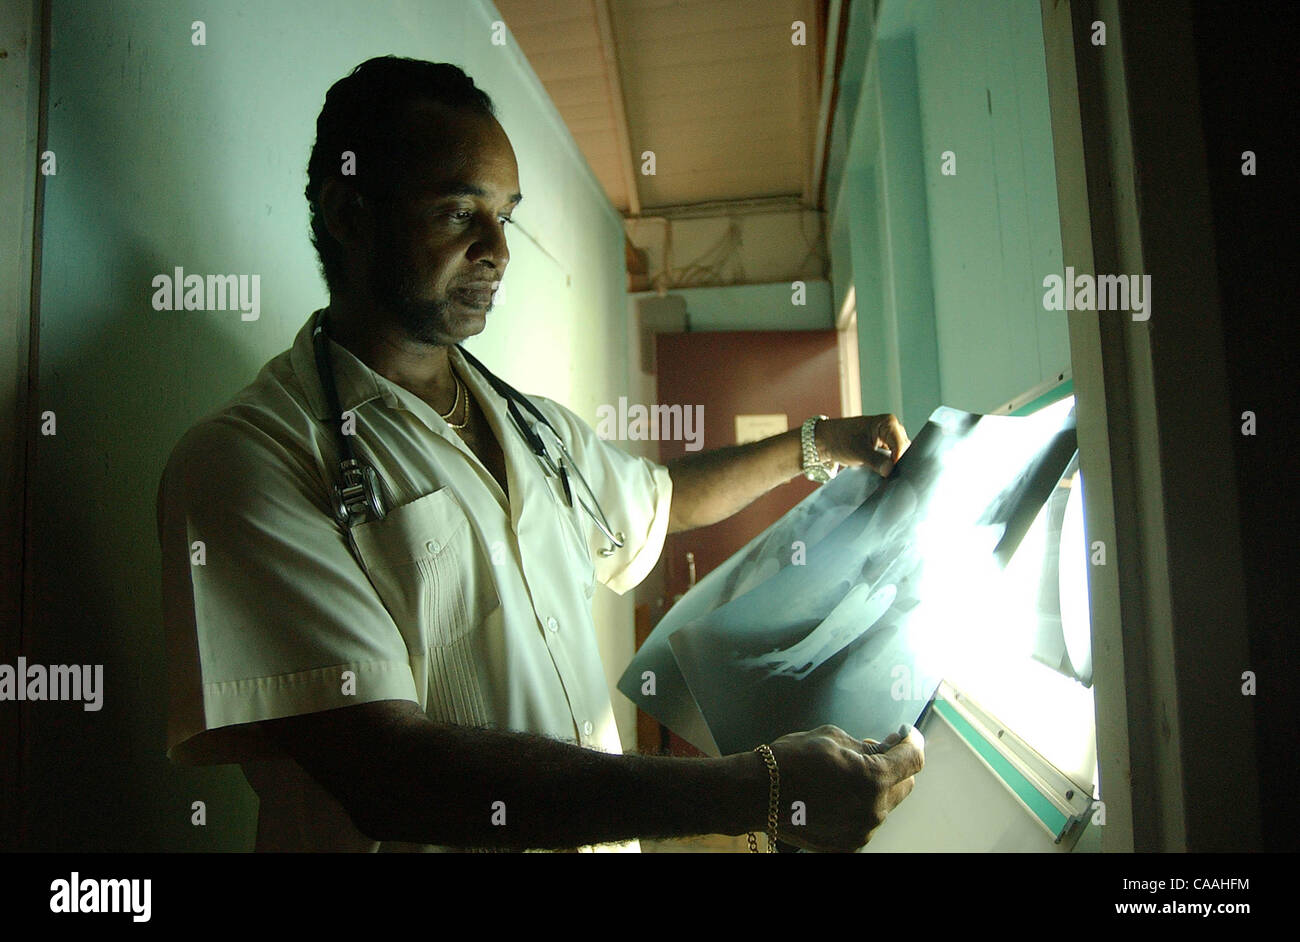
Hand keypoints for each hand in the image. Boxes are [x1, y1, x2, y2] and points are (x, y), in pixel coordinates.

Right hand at [766, 724, 924, 851]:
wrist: (757, 793)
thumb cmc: (792, 760)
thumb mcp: (832, 738)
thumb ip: (866, 746)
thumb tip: (883, 749)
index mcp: (873, 779)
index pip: (913, 759)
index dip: (912, 741)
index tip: (905, 734)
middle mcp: (873, 810)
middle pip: (905, 784)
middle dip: (895, 765)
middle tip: (877, 750)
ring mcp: (861, 831)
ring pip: (885, 804)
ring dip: (876, 787)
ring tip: (847, 775)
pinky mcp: (848, 844)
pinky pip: (865, 820)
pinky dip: (859, 805)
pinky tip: (837, 794)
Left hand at [820, 414, 910, 475]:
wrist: (826, 441)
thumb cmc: (839, 440)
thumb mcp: (857, 451)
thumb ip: (875, 460)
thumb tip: (890, 470)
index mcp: (888, 423)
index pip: (901, 445)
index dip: (899, 461)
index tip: (893, 475)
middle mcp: (892, 429)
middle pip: (904, 451)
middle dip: (898, 465)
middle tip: (890, 479)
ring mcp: (889, 440)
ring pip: (900, 457)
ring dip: (894, 468)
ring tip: (886, 479)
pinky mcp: (885, 449)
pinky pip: (893, 460)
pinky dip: (889, 468)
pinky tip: (883, 477)